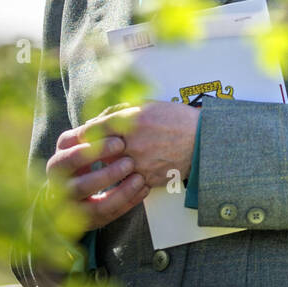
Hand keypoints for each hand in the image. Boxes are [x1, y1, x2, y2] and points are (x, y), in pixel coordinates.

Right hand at [46, 121, 148, 231]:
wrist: (71, 195)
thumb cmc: (86, 159)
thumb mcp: (86, 144)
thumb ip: (98, 130)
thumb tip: (120, 110)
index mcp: (59, 160)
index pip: (69, 150)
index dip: (94, 146)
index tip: (120, 140)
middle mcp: (58, 184)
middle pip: (79, 181)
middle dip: (106, 172)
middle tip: (129, 161)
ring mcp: (71, 205)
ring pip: (93, 202)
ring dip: (118, 190)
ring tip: (139, 178)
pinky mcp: (86, 221)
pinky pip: (107, 214)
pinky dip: (127, 202)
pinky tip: (143, 189)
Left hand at [77, 101, 200, 190]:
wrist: (203, 139)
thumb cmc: (176, 118)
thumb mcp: (148, 104)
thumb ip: (120, 109)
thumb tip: (95, 120)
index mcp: (132, 120)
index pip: (95, 129)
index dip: (86, 134)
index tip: (84, 137)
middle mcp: (133, 142)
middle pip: (100, 152)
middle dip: (98, 151)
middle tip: (99, 150)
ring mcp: (140, 163)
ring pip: (113, 169)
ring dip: (113, 165)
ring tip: (121, 160)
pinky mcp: (149, 178)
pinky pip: (129, 182)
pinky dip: (128, 177)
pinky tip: (135, 170)